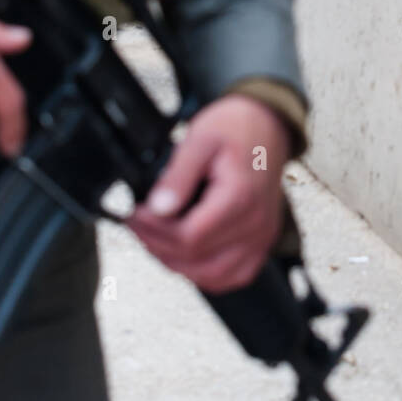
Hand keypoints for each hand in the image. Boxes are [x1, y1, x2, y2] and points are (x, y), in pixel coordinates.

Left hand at [127, 95, 290, 292]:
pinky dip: (204, 273)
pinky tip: (184, 254)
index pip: (190, 236)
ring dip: (178, 263)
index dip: (154, 231)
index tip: (134, 214)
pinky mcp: (262, 243)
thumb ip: (178, 176)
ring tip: (155, 238)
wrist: (267, 125)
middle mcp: (256, 224)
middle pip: (198, 259)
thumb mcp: (200, 139)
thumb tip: (157, 208)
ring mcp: (262, 237)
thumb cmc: (235, 128)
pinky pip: (232, 275)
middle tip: (137, 224)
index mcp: (241, 197)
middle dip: (158, 245)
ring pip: (214, 276)